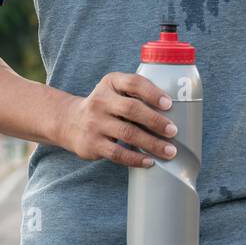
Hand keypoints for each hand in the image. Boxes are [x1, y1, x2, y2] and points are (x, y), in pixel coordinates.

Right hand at [59, 72, 179, 167]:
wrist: (69, 121)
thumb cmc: (105, 105)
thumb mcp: (115, 90)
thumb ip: (137, 94)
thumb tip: (176, 110)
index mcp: (111, 82)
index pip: (133, 83)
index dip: (152, 92)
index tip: (169, 104)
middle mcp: (101, 100)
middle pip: (132, 109)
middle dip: (155, 121)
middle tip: (174, 131)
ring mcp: (95, 123)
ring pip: (127, 134)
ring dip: (151, 143)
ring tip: (170, 151)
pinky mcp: (92, 144)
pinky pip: (117, 153)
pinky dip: (136, 159)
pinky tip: (150, 161)